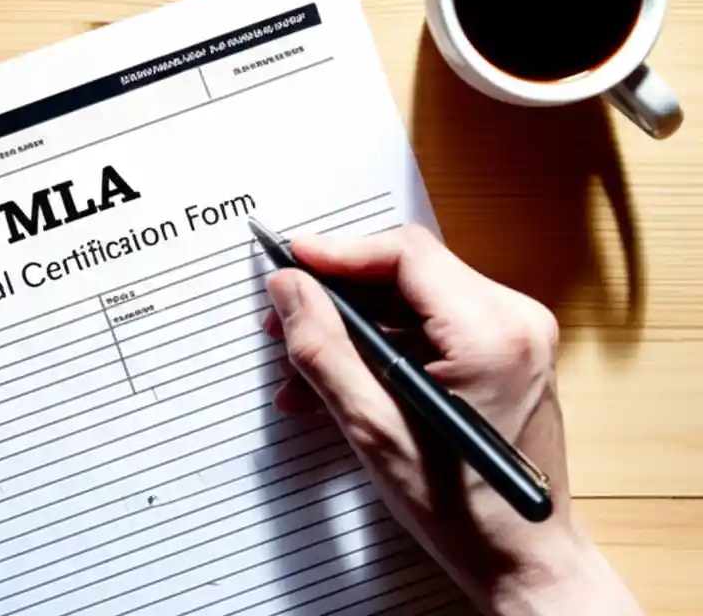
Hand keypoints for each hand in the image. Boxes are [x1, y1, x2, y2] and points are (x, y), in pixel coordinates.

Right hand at [262, 226, 640, 615]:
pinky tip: (340, 380)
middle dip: (338, 295)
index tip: (292, 261)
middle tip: (285, 318)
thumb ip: (324, 350)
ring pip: (412, 300)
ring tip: (303, 366)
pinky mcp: (505, 353)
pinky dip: (381, 346)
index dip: (339, 252)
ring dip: (354, 326)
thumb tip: (291, 291)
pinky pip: (430, 327)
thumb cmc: (467, 512)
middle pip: (407, 272)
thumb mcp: (374, 429)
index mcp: (491, 334)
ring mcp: (516, 336)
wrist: (524, 557)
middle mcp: (515, 321)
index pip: (405, 254)